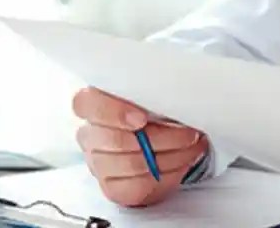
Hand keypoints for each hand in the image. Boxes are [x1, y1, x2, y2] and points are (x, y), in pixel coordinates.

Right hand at [72, 87, 208, 206]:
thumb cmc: (153, 111)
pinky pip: (140, 185)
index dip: (114, 112)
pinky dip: (169, 174)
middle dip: (163, 137)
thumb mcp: (151, 94)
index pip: (86, 104)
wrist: (157, 143)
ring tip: (193, 146)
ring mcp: (98, 163)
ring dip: (173, 155)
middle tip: (189, 133)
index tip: (143, 119)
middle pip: (117, 140)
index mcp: (93, 103)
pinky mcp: (112, 187)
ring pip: (133, 164)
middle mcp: (90, 134)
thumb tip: (175, 94)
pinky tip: (182, 162)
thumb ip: (151, 92)